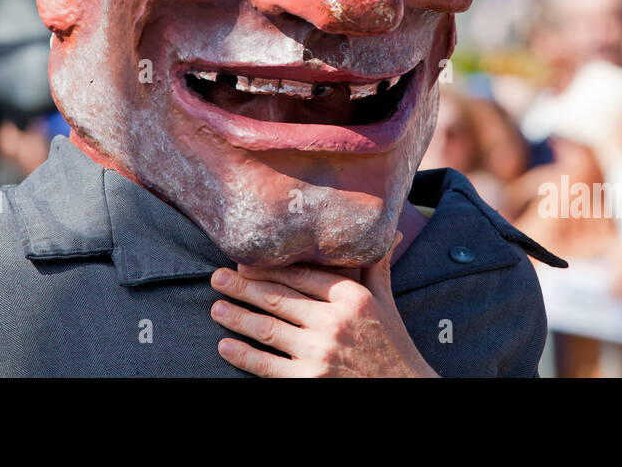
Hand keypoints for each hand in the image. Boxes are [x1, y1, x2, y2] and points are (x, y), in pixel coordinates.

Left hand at [210, 233, 438, 376]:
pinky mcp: (309, 380)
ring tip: (215, 308)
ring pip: (267, 328)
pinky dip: (243, 355)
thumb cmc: (392, 345)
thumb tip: (387, 231)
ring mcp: (320, 352)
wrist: (405, 390)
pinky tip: (226, 346)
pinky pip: (267, 365)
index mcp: (352, 297)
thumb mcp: (386, 302)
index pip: (301, 276)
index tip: (242, 262)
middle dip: (242, 287)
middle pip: (278, 298)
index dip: (268, 268)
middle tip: (216, 278)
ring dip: (237, 317)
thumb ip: (375, 267)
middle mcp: (334, 321)